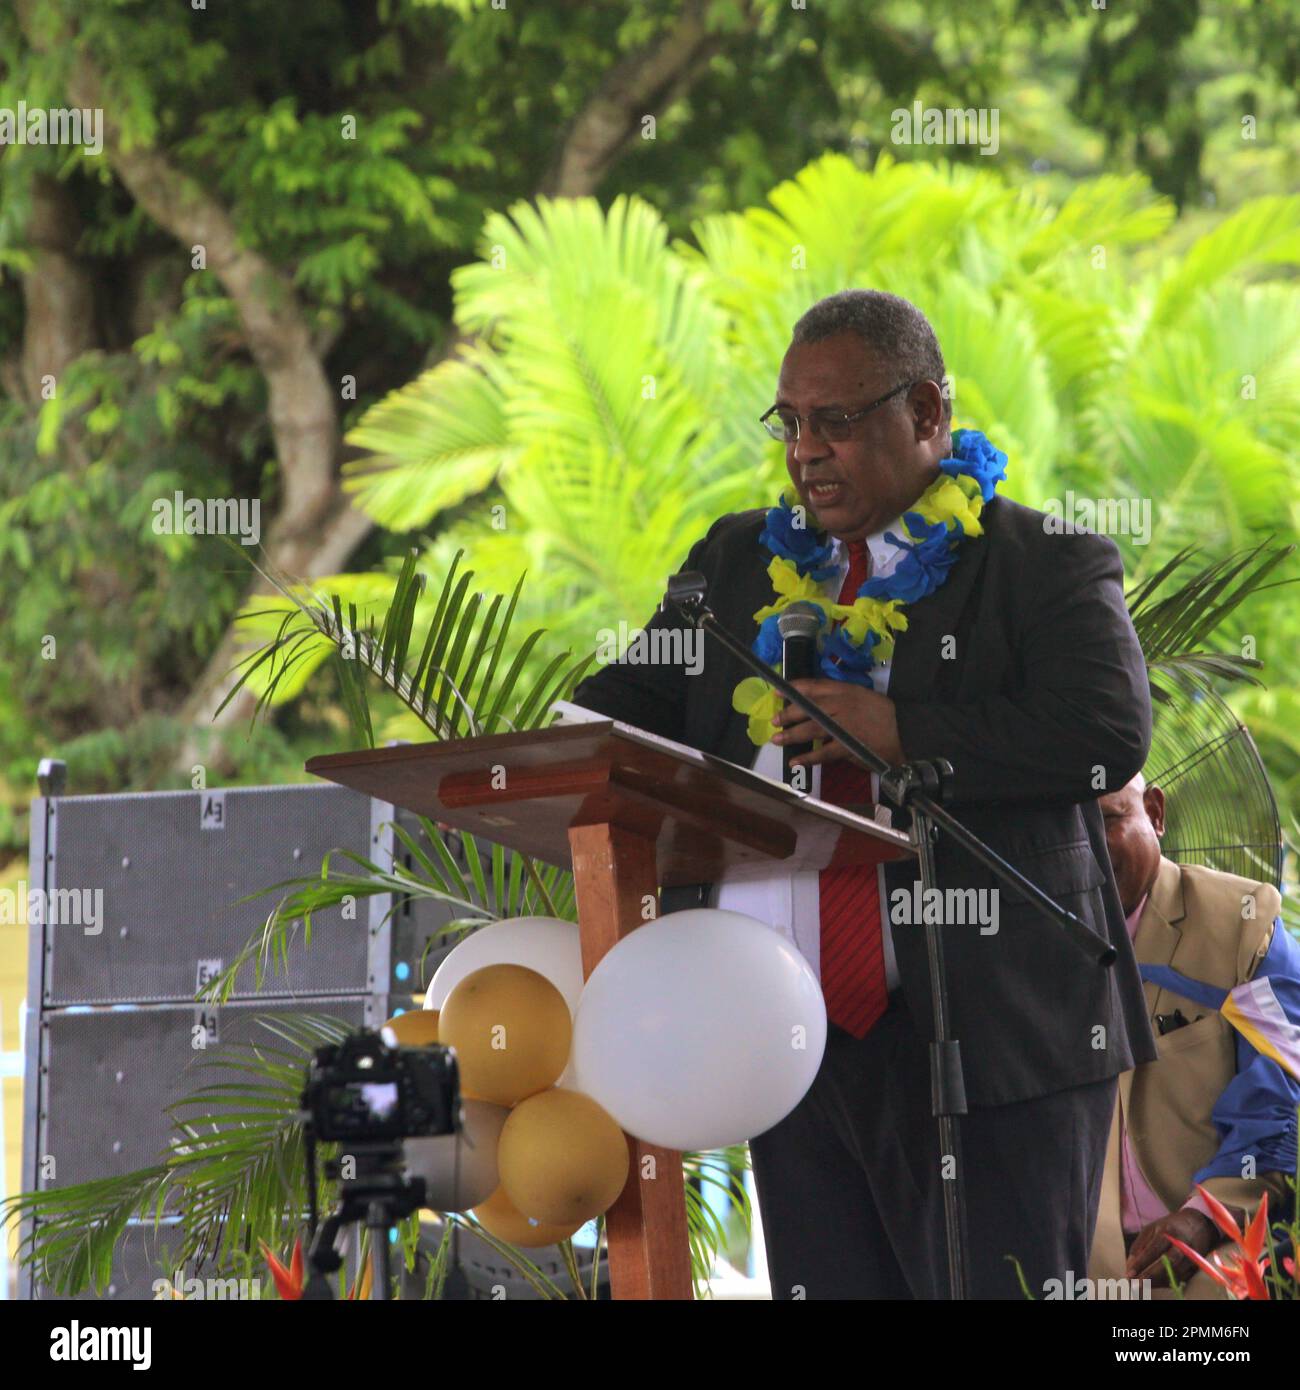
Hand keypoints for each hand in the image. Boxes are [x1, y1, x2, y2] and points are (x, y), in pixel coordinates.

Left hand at [771, 678, 904, 767]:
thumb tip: (814, 705)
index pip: (814, 686)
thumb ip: (840, 698)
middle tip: (774, 721)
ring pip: (812, 728)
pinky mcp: (848, 745)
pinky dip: (808, 757)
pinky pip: (823, 752)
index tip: (778, 692)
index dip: (794, 689)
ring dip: (792, 735)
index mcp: (845, 691)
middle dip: (788, 714)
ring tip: (777, 740)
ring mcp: (844, 725)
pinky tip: (796, 760)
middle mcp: (842, 705)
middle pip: (808, 708)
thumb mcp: (863, 696)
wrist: (906, 730)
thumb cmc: (883, 715)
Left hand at [1125, 1208, 1231, 1286]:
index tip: (1129, 1273)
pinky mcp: (1197, 1265)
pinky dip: (1168, 1282)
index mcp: (1168, 1231)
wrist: (1197, 1224)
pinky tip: (1156, 1283)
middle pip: (1168, 1262)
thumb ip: (1140, 1245)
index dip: (1141, 1263)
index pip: (1153, 1249)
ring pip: (1176, 1273)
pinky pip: (1182, 1278)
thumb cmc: (1169, 1226)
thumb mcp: (1151, 1228)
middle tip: (1137, 1284)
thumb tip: (1130, 1264)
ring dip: (1158, 1281)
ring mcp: (1192, 1255)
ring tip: (1143, 1285)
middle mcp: (1182, 1243)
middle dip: (1151, 1275)